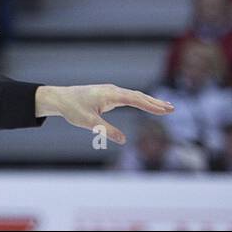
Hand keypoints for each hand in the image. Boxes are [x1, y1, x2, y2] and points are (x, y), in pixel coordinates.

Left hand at [35, 84, 173, 143]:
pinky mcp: (107, 95)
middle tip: (172, 108)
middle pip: (138, 96)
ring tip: (165, 107)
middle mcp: (112, 90)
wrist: (59, 98)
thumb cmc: (72, 108)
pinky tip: (145, 103)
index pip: (135, 99)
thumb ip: (106, 131)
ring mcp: (110, 91)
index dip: (151, 106)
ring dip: (149, 101)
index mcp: (109, 94)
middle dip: (155, 103)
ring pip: (134, 95)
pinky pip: (128, 96)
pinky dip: (140, 100)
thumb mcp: (89, 122)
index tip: (165, 111)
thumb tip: (124, 141)